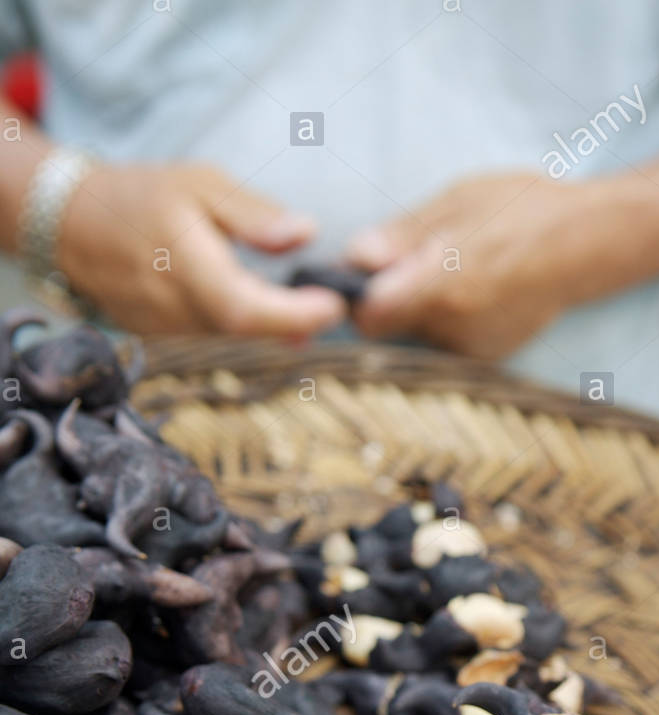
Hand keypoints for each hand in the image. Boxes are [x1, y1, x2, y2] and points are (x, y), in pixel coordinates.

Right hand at [57, 161, 346, 337]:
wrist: (74, 224)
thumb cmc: (143, 195)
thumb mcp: (202, 184)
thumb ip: (254, 215)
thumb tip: (306, 233)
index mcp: (183, 263)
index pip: (244, 308)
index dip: (293, 315)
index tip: (335, 306)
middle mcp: (171, 306)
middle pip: (245, 328)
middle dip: (293, 319)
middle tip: (330, 302)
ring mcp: (163, 329)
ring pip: (231, 335)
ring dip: (270, 322)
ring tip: (304, 302)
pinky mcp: (162, 337)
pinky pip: (213, 334)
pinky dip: (242, 322)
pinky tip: (261, 304)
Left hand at [346, 172, 656, 357]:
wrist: (587, 244)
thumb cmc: (521, 210)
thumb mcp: (456, 203)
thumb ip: (401, 236)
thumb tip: (353, 257)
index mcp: (440, 287)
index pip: (367, 317)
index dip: (356, 297)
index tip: (362, 275)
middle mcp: (454, 330)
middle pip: (389, 329)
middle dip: (389, 297)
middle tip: (415, 259)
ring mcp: (472, 349)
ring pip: (417, 335)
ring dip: (420, 307)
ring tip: (455, 269)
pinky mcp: (488, 358)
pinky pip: (447, 341)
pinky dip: (448, 319)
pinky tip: (476, 289)